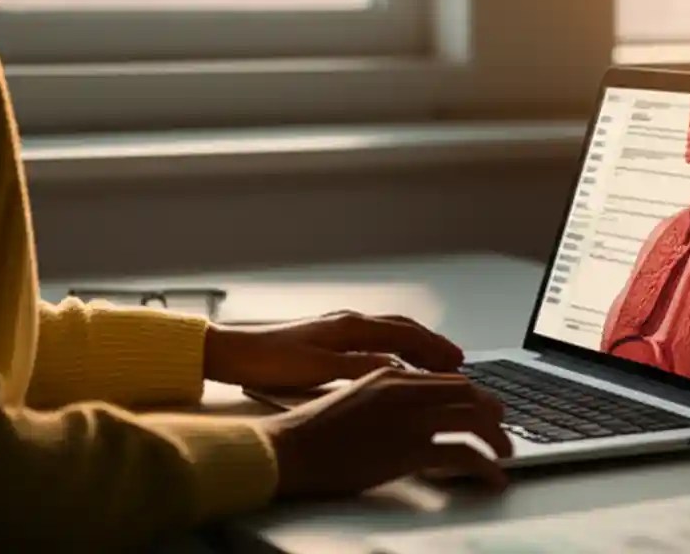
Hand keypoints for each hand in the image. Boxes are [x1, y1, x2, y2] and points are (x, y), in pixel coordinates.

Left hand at [204, 311, 463, 391]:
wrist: (231, 351)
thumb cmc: (270, 360)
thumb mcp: (319, 368)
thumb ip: (360, 367)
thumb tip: (398, 367)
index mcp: (351, 326)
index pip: (406, 334)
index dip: (435, 348)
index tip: (457, 362)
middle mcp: (349, 321)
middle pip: (402, 329)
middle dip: (431, 344)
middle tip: (456, 362)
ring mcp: (338, 327)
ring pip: (389, 333)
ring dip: (414, 346)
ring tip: (432, 363)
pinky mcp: (327, 337)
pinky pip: (374, 339)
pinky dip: (394, 349)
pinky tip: (393, 363)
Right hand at [261, 368, 513, 497]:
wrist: (285, 449)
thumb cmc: (312, 432)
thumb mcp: (356, 399)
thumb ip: (389, 399)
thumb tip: (417, 413)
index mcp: (391, 376)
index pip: (449, 379)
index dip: (476, 396)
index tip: (486, 411)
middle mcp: (405, 390)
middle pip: (469, 394)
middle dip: (495, 414)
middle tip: (503, 432)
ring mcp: (408, 419)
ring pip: (474, 420)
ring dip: (498, 439)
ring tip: (506, 456)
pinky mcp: (407, 450)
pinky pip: (462, 454)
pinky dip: (485, 466)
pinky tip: (492, 478)